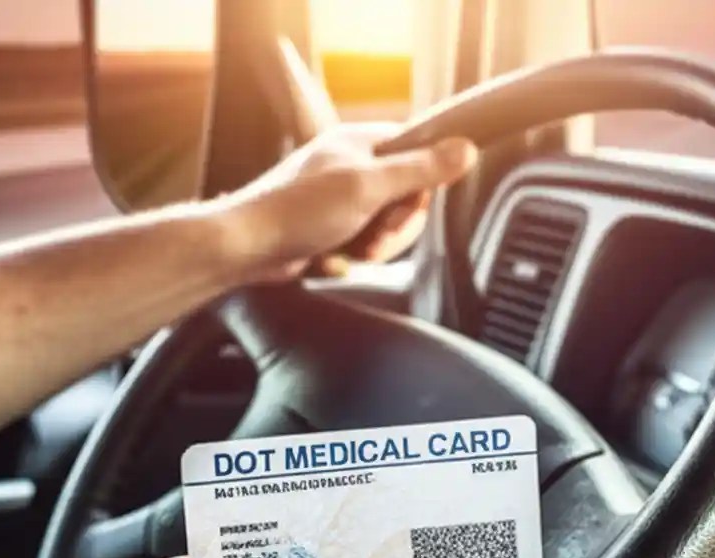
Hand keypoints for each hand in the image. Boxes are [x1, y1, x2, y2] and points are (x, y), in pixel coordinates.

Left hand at [222, 123, 476, 281]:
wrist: (248, 248)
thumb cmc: (297, 210)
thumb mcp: (369, 186)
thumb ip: (420, 169)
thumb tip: (466, 148)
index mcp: (361, 142)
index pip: (418, 151)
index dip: (421, 185)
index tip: (406, 205)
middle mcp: (352, 166)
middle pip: (407, 198)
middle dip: (394, 228)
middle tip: (373, 235)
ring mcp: (340, 199)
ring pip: (386, 228)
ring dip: (372, 247)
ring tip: (348, 249)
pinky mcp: (329, 229)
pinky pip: (361, 246)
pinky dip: (349, 258)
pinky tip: (329, 258)